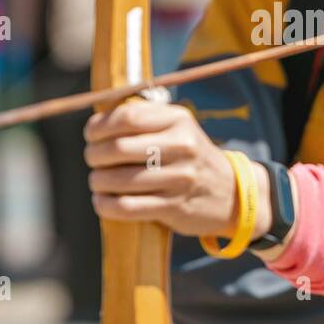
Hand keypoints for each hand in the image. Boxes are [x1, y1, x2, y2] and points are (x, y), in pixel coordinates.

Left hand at [85, 100, 266, 237]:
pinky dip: (106, 205)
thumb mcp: (178, 128)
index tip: (91, 134)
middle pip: (118, 148)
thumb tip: (97, 121)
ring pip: (119, 180)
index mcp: (179, 120)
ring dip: (98, 181)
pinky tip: (103, 201)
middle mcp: (182, 146)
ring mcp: (180, 178)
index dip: (99, 126)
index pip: (126, 117)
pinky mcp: (175, 207)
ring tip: (98, 181)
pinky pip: (127, 207)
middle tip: (93, 159)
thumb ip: (144, 119)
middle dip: (94, 155)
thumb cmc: (191, 157)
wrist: (232, 194)